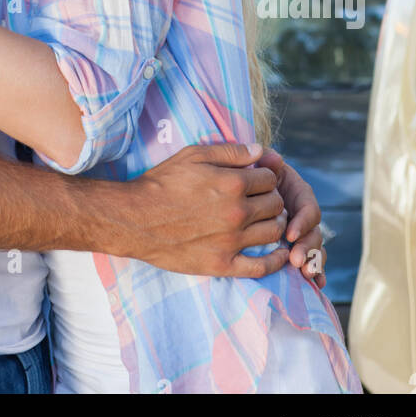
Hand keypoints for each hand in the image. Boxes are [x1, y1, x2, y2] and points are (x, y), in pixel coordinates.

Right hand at [110, 142, 291, 277]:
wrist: (135, 218)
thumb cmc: (162, 183)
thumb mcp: (193, 156)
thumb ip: (230, 152)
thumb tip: (260, 149)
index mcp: (232, 184)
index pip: (270, 178)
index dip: (266, 176)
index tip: (257, 179)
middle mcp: (237, 212)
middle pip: (275, 204)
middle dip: (272, 198)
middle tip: (261, 199)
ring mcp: (232, 241)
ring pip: (274, 232)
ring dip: (275, 223)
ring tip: (266, 220)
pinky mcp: (223, 264)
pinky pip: (262, 267)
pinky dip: (276, 260)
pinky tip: (279, 253)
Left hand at [256, 147, 326, 287]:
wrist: (238, 191)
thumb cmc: (247, 175)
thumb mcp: (255, 165)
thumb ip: (265, 161)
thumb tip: (274, 158)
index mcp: (297, 192)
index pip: (308, 207)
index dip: (302, 221)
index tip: (289, 234)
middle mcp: (302, 212)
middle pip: (314, 231)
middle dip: (308, 246)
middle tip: (296, 260)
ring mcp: (300, 231)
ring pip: (315, 247)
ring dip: (314, 261)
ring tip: (304, 273)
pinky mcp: (295, 246)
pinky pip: (310, 260)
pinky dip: (317, 271)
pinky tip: (317, 284)